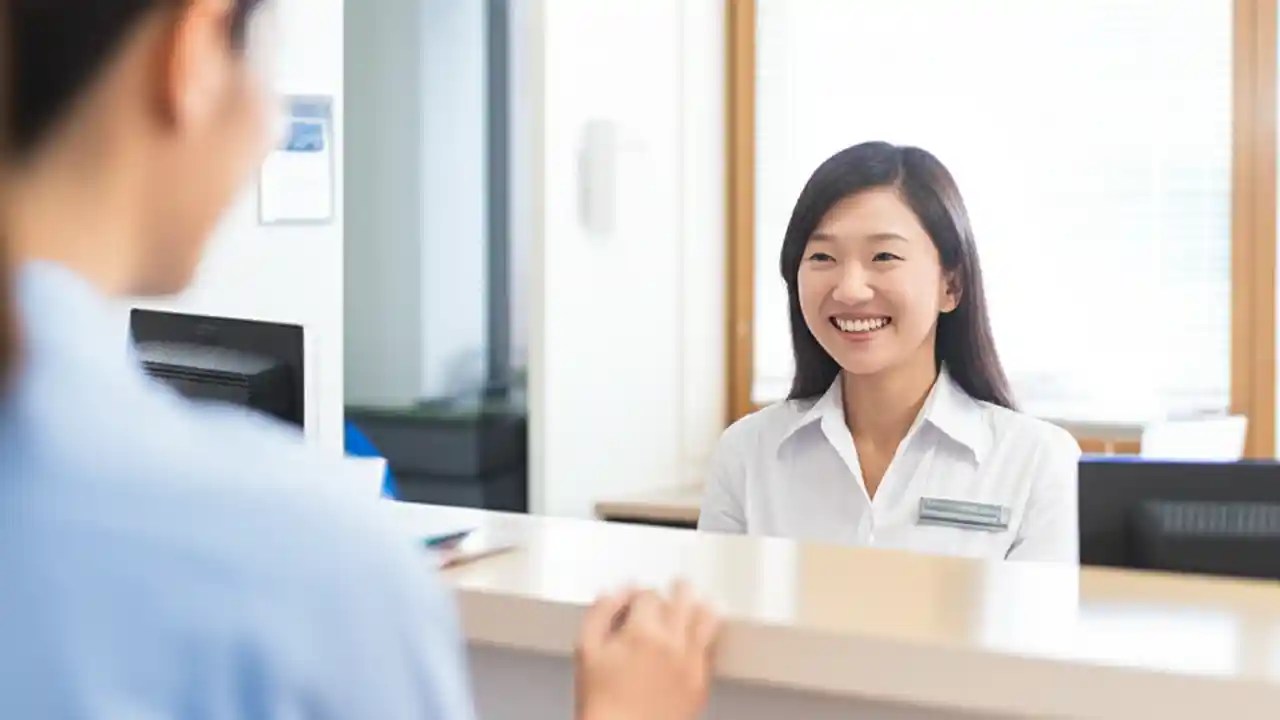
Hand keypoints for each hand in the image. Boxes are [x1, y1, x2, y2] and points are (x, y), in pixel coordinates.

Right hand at [574, 581, 720, 719]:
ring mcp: (691, 662)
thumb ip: (601, 612)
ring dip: (697, 607)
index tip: (634, 602)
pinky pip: (712, 647)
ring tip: (691, 606)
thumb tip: (616, 593)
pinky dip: (706, 635)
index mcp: (642, 632)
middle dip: (675, 591)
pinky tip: (698, 634)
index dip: (638, 595)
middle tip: (671, 590)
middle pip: (683, 597)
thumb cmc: (602, 702)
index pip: (648, 593)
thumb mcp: (586, 650)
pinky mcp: (702, 682)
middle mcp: (673, 642)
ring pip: (706, 617)